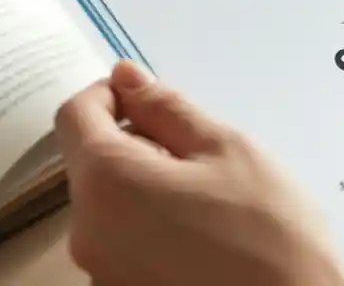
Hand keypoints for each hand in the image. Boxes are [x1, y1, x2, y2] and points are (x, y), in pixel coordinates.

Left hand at [55, 61, 343, 285]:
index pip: (75, 116)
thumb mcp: (225, 149)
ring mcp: (100, 272)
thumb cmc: (268, 233)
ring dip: (145, 188)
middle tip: (199, 152)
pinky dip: (151, 229)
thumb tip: (127, 78)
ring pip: (110, 206)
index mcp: (107, 182)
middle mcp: (87, 232)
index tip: (144, 95)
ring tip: (210, 199)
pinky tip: (203, 236)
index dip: (108, 94)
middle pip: (92, 165)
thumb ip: (167, 109)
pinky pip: (123, 245)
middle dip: (135, 144)